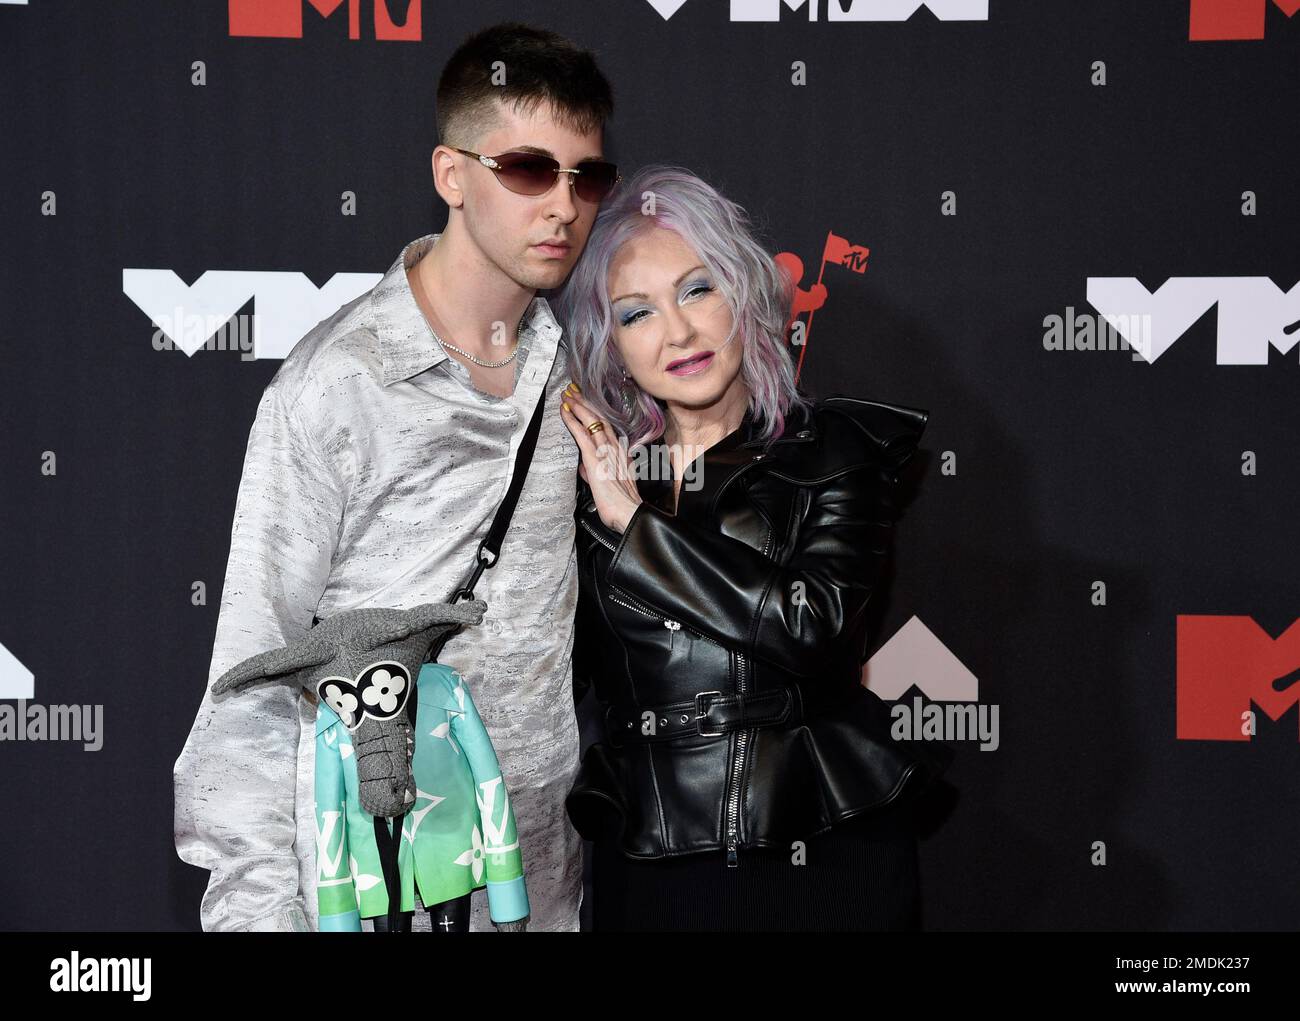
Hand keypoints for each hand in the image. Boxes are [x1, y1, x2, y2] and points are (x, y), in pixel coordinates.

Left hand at [559, 383, 641, 533]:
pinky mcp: (595, 458)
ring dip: (578, 405)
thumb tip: (585, 468)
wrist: (629, 513)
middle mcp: (614, 448)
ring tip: (568, 393)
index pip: (605, 427)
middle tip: (574, 389)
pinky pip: (581, 433)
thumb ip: (596, 473)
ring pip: (590, 421)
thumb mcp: (608, 485)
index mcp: (619, 453)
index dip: (594, 413)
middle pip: (599, 418)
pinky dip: (572, 419)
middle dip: (585, 402)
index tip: (584, 402)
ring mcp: (605, 451)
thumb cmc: (622, 504)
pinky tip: (565, 409)